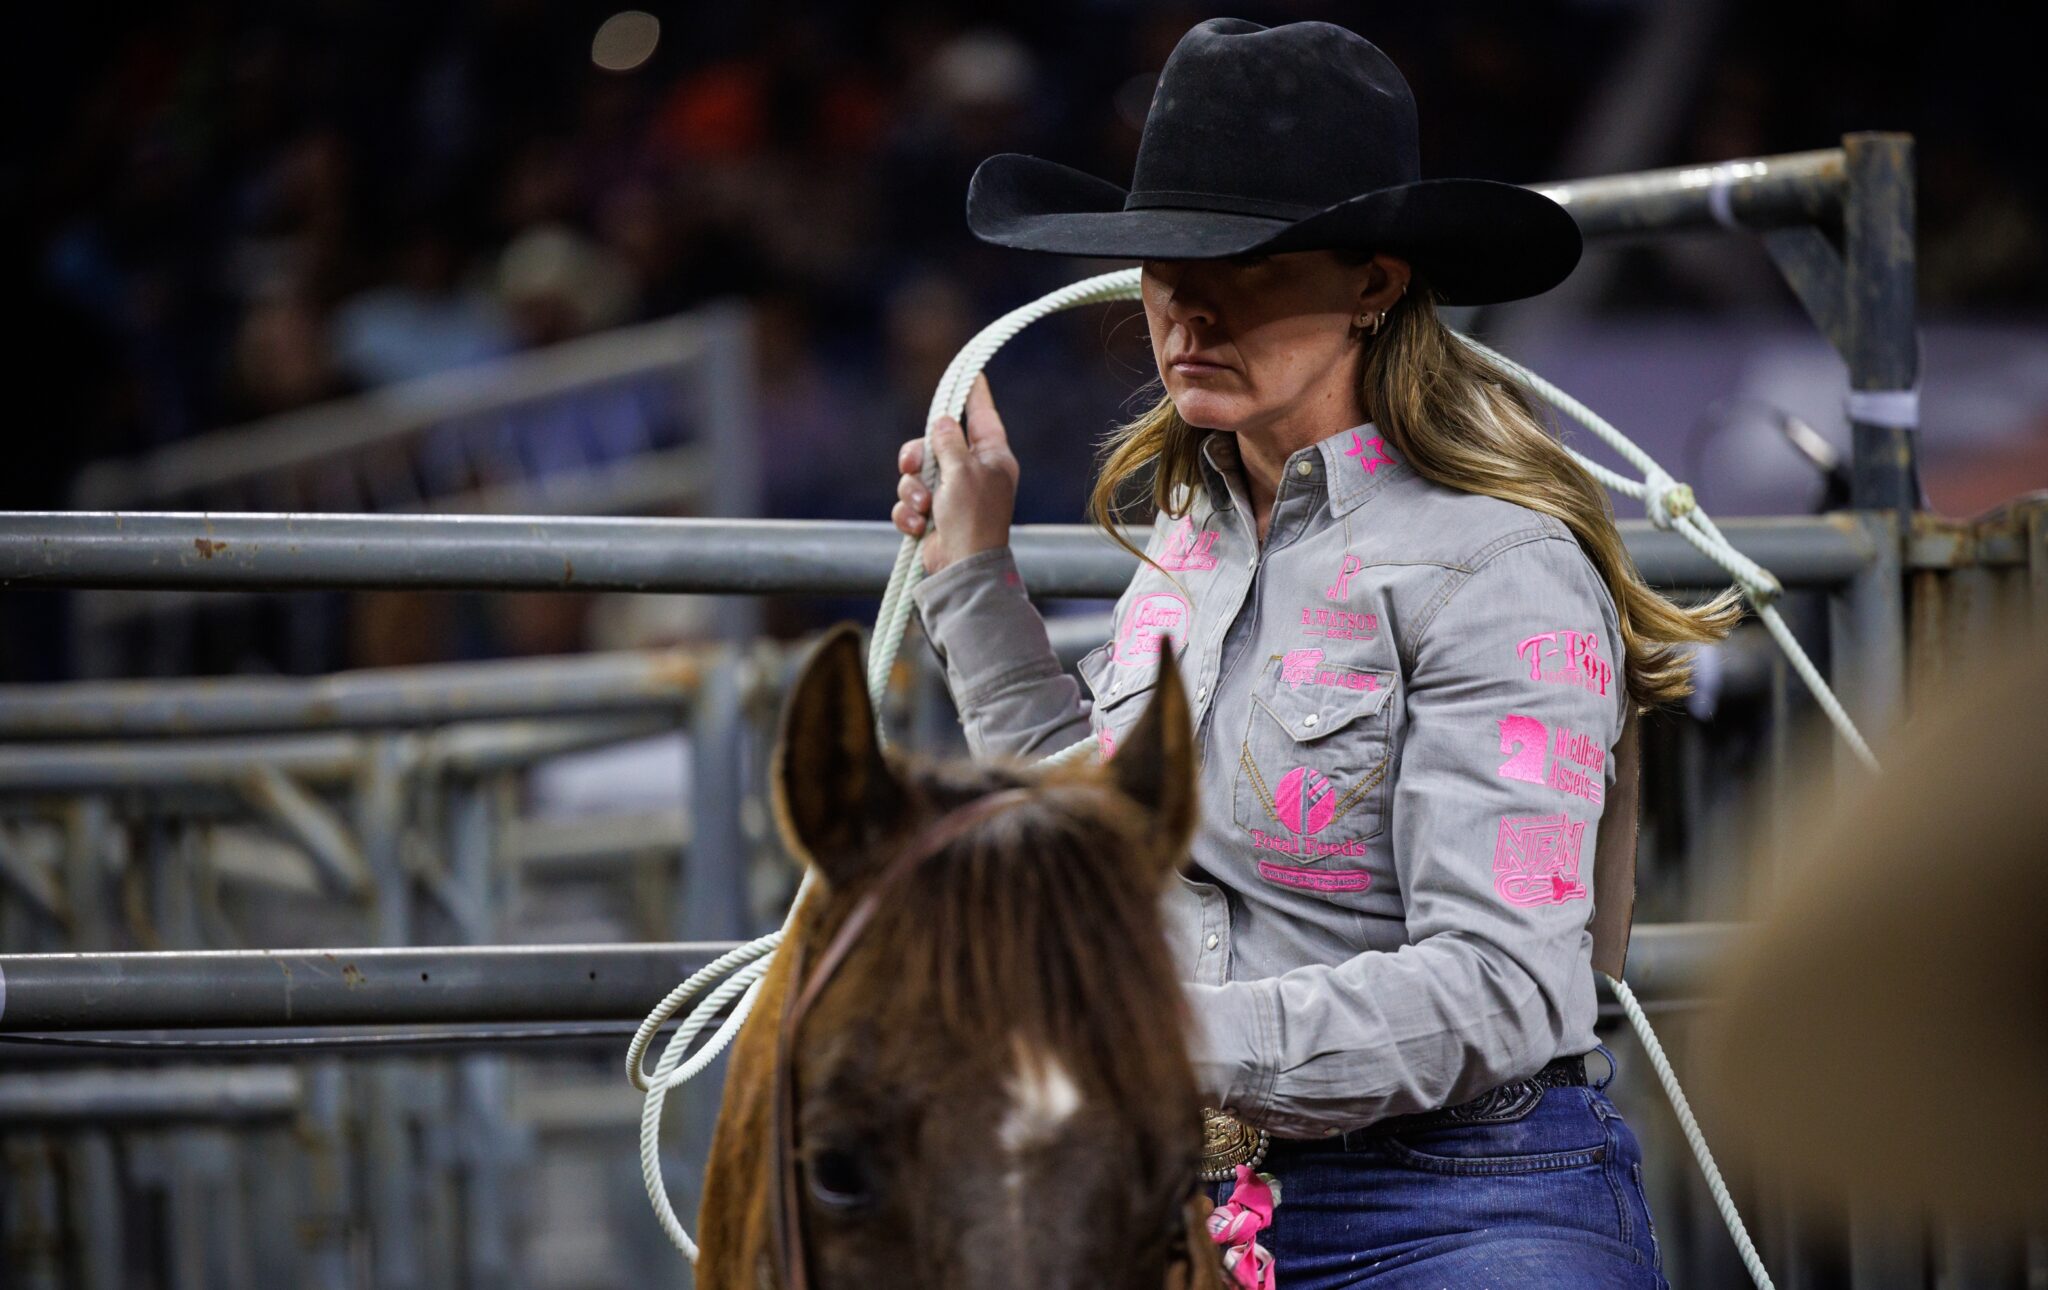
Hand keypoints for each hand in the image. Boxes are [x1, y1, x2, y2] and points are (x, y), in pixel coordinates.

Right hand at [890, 373, 1018, 575]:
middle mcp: (973, 471)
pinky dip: (909, 513)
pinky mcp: (932, 515)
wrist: (960, 568)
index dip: (972, 391)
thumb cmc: (971, 519)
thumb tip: (941, 419)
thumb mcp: (961, 471)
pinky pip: (910, 501)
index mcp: (992, 456)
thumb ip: (948, 441)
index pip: (981, 413)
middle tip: (914, 465)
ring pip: (916, 473)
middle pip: (935, 442)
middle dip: (918, 456)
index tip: (971, 369)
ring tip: (923, 508)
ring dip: (913, 490)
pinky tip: (919, 526)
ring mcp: (951, 494)